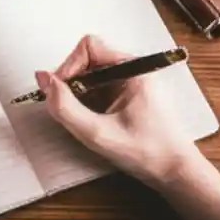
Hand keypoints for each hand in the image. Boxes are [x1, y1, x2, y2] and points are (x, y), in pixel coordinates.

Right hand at [36, 36, 198, 185]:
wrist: (176, 172)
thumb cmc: (147, 153)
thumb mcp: (99, 134)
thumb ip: (66, 107)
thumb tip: (43, 79)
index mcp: (133, 68)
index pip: (89, 46)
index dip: (69, 66)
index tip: (60, 92)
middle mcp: (133, 68)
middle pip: (88, 58)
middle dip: (71, 81)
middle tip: (68, 108)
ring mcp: (131, 80)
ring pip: (91, 73)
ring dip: (78, 93)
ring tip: (83, 118)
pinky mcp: (128, 93)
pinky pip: (99, 86)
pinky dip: (87, 101)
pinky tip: (93, 121)